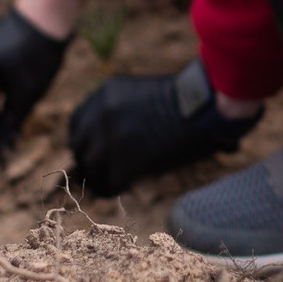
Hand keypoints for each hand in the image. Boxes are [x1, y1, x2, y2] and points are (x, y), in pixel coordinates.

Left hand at [68, 59, 261, 196]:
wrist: (205, 109)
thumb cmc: (189, 101)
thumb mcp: (146, 95)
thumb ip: (124, 112)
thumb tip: (118, 139)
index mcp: (106, 93)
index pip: (78, 122)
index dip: (86, 140)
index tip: (96, 150)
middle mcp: (101, 114)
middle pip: (79, 147)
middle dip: (91, 161)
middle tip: (105, 171)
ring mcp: (109, 140)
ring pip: (92, 169)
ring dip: (104, 178)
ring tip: (120, 183)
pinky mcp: (122, 165)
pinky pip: (111, 185)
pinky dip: (119, 188)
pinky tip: (131, 186)